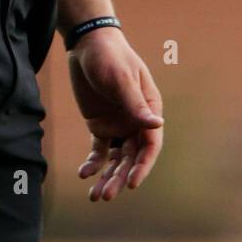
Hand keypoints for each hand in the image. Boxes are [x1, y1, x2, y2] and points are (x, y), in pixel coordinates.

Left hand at [68, 27, 163, 199]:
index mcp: (148, 109)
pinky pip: (99, 150)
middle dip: (121, 177)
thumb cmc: (109, 56)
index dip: (142, 165)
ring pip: (116, 159)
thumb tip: (156, 125)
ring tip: (95, 196)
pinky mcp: (99, 125)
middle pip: (132, 157)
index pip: (150, 144)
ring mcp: (118, 124)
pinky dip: (93, 164)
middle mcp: (135, 121)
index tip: (131, 183)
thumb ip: (135, 103)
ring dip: (107, 177)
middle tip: (107, 196)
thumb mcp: (121, 78)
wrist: (87, 44)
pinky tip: (84, 174)